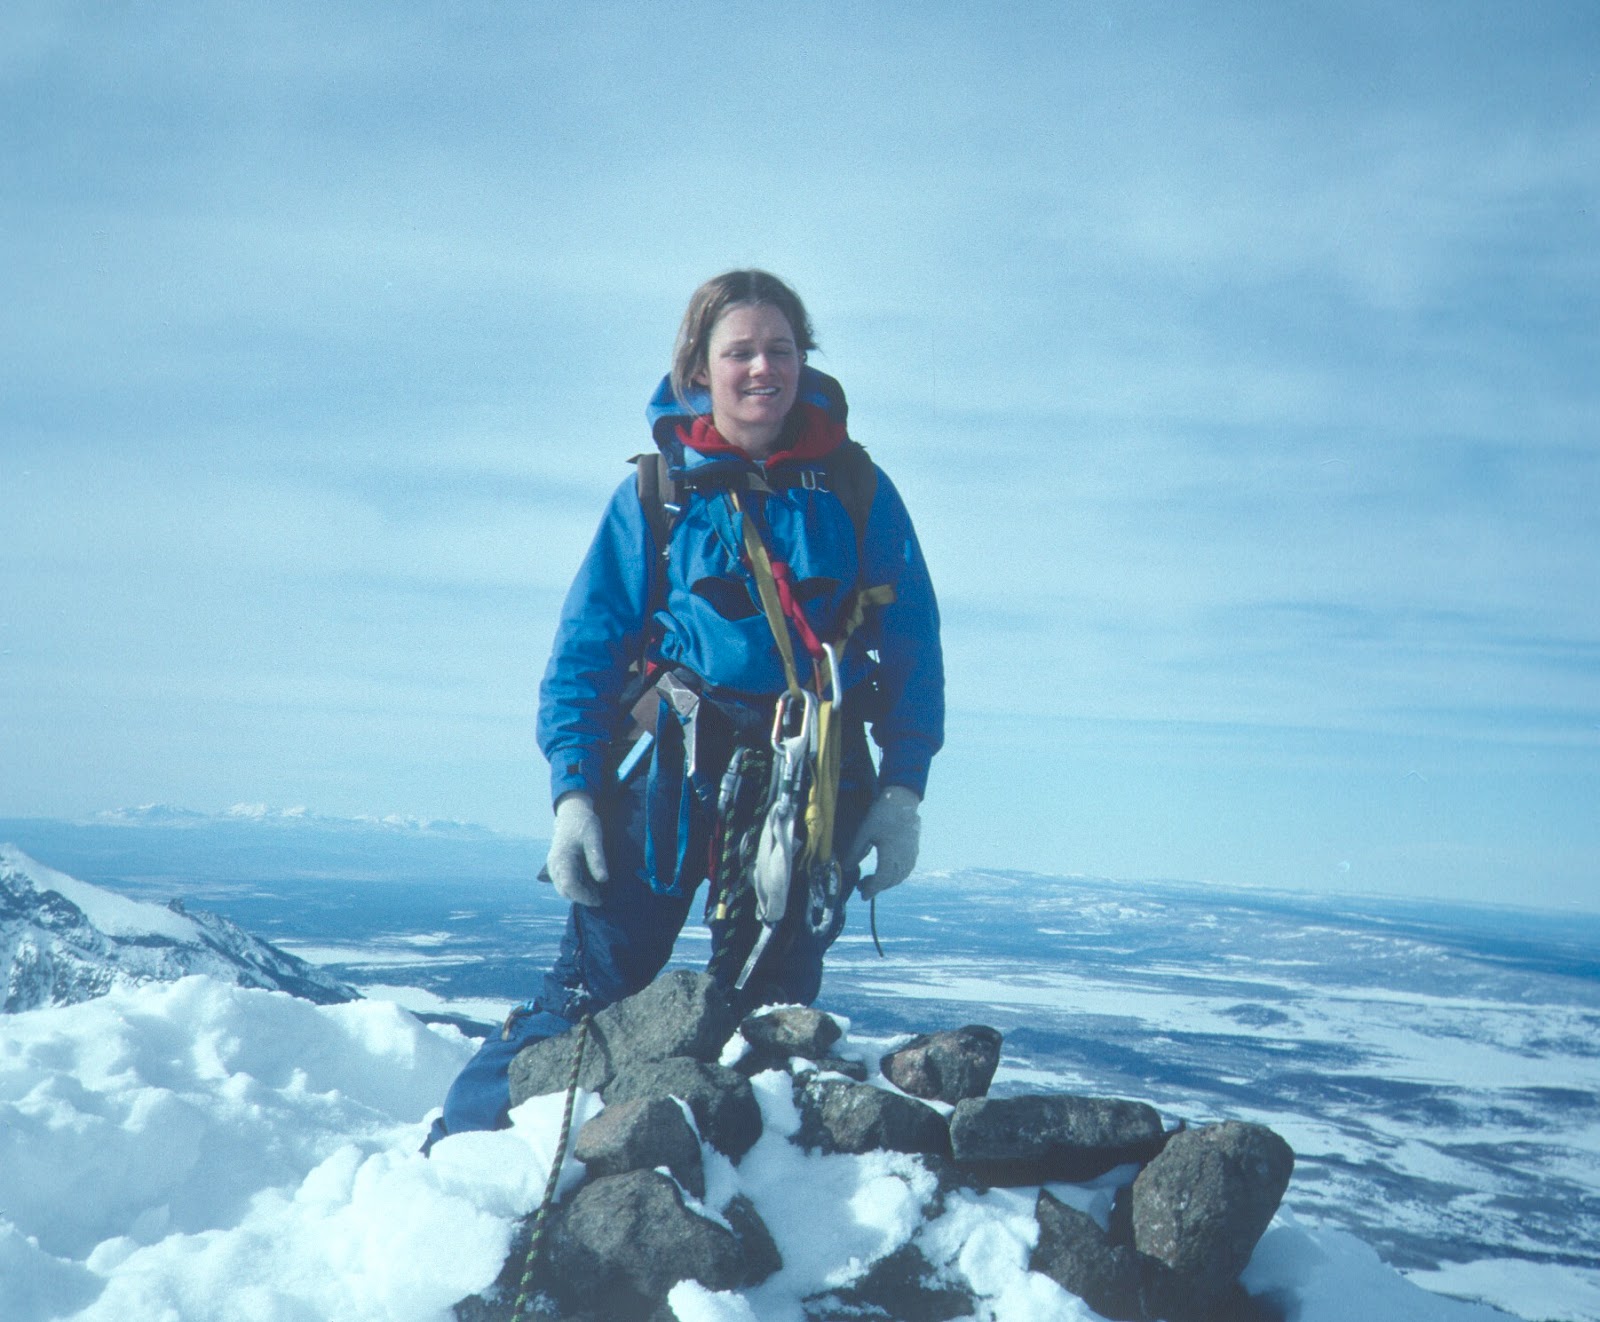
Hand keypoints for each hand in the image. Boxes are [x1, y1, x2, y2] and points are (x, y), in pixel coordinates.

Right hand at [547, 793, 607, 906]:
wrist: (572, 814)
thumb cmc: (584, 825)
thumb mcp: (595, 839)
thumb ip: (597, 859)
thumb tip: (603, 880)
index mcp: (562, 858)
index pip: (569, 885)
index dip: (583, 896)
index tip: (598, 900)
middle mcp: (554, 864)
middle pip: (565, 890)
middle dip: (582, 897)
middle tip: (600, 898)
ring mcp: (553, 866)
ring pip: (563, 888)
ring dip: (579, 893)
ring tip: (597, 892)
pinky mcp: (556, 866)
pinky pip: (564, 882)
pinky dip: (576, 887)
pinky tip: (590, 884)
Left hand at [846, 785, 920, 899]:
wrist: (903, 802)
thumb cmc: (882, 815)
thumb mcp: (864, 832)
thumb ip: (855, 852)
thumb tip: (846, 868)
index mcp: (891, 853)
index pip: (882, 879)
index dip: (872, 889)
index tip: (863, 895)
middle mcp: (904, 857)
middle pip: (890, 881)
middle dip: (876, 887)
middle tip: (861, 886)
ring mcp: (911, 855)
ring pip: (899, 877)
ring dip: (885, 882)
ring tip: (871, 880)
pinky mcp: (914, 852)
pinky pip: (905, 871)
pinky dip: (894, 876)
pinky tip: (885, 872)